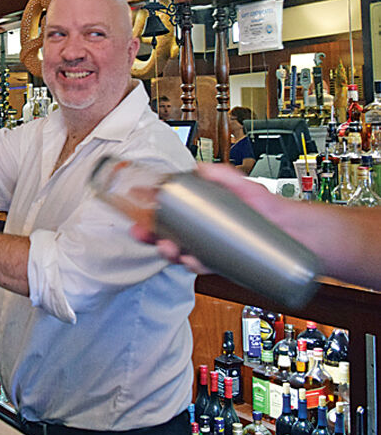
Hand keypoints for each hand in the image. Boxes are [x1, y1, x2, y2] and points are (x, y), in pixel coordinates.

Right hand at [128, 163, 276, 274]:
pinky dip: (193, 266)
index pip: (169, 212)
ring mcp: (212, 247)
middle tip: (146, 234)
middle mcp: (204, 230)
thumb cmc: (270, 208)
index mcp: (202, 211)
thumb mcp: (245, 185)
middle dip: (152, 236)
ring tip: (172, 250)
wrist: (298, 233)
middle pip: (169, 234)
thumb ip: (223, 174)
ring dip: (170, 253)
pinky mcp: (224, 263)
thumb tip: (201, 168)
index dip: (150, 213)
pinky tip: (193, 262)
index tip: (136, 211)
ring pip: (181, 252)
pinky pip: (202, 266)